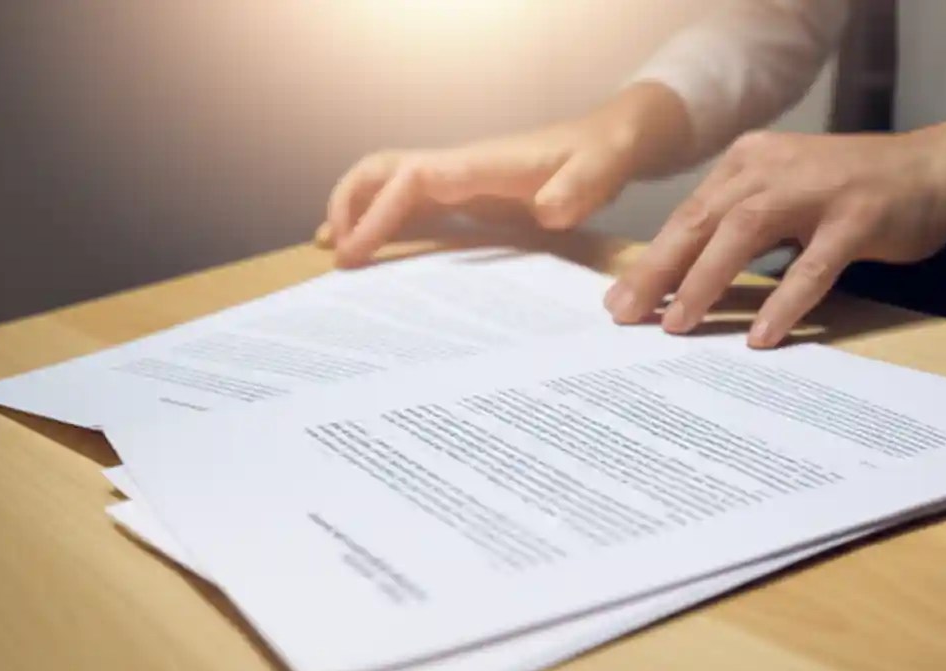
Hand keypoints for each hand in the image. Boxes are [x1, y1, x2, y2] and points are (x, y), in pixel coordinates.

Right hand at [325, 83, 692, 266]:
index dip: (378, 213)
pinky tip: (369, 251)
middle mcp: (459, 167)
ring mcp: (458, 180)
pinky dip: (380, 221)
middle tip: (335, 254)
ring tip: (334, 253)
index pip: (411, 181)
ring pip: (387, 182)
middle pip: (382, 169)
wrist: (610, 140)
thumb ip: (577, 188)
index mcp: (480, 164)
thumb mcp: (601, 172)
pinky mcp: (464, 195)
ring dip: (355, 210)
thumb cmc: (602, 157)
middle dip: (349, 205)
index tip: (355, 253)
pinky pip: (409, 203)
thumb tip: (548, 211)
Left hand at [604, 99, 945, 348]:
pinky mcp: (860, 215)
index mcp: (748, 162)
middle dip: (659, 271)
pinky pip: (814, 264)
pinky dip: (784, 300)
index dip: (652, 259)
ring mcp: (818, 188)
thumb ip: (739, 228)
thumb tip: (682, 283)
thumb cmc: (851, 191)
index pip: (688, 215)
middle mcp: (773, 167)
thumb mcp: (785, 196)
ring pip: (745, 233)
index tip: (618, 301)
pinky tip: (761, 335)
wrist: (937, 167)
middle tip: (626, 315)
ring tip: (678, 325)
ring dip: (706, 282)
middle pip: (702, 221)